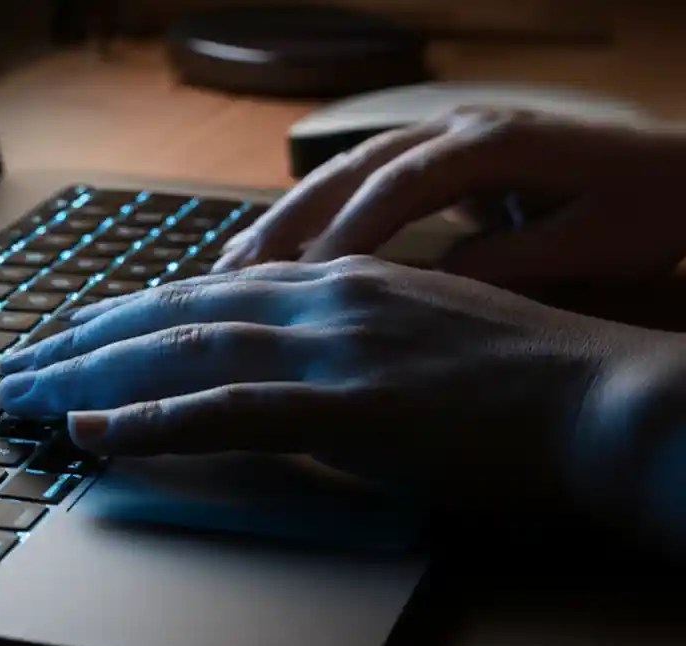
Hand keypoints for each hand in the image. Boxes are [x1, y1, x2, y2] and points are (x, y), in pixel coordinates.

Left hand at [0, 257, 683, 522]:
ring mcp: (332, 349)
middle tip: (21, 363)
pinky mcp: (349, 408)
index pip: (205, 287)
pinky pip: (225, 412)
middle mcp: (322, 298)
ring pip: (180, 353)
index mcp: (338, 278)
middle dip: (84, 341)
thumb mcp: (417, 331)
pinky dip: (151, 422)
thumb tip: (285, 357)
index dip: (128, 311)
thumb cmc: (521, 379)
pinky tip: (94, 433)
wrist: (608, 402)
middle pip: (173, 313)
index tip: (74, 330)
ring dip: (90, 378)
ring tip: (26, 395)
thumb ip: (344, 332)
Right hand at [213, 107, 685, 283]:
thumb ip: (505, 267)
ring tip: (224, 271)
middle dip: (285, 226)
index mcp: (493, 144)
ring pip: (340, 176)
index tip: (296, 289)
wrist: (685, 174)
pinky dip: (308, 221)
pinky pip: (354, 188)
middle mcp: (453, 130)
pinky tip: (268, 255)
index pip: (398, 188)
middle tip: (226, 280)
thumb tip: (419, 296)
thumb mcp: (592, 248)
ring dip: (281, 223)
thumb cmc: (648, 213)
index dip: (344, 236)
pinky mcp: (434, 162)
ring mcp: (438, 139)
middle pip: (348, 173)